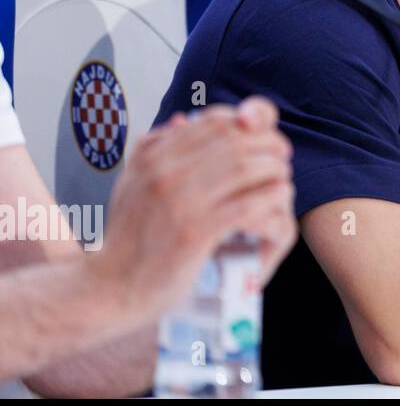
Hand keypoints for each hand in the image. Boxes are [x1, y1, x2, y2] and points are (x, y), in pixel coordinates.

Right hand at [86, 97, 295, 319]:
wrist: (111, 286)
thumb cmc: (128, 237)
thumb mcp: (133, 183)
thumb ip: (154, 148)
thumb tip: (182, 119)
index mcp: (153, 155)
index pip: (214, 121)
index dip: (247, 123)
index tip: (262, 137)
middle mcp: (164, 172)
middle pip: (236, 140)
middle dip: (268, 144)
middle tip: (282, 156)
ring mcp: (180, 201)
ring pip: (246, 168)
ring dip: (273, 170)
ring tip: (282, 178)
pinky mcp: (196, 232)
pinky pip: (248, 205)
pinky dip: (270, 199)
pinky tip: (278, 201)